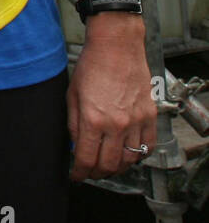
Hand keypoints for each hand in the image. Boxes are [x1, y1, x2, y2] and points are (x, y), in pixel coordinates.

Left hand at [67, 13, 154, 180]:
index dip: (80, 173)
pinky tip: (129, 154)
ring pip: (130, 159)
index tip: (76, 176)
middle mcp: (117, 124)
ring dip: (118, 167)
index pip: (86, 159)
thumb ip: (74, 124)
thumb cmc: (92, 66)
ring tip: (108, 166)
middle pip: (109, 164)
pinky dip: (139, 154)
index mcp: (93, 120)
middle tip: (90, 172)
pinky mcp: (150, 115)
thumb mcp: (72, 95)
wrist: (117, 47)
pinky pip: (149, 145)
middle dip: (97, 173)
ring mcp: (136, 121)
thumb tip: (76, 145)